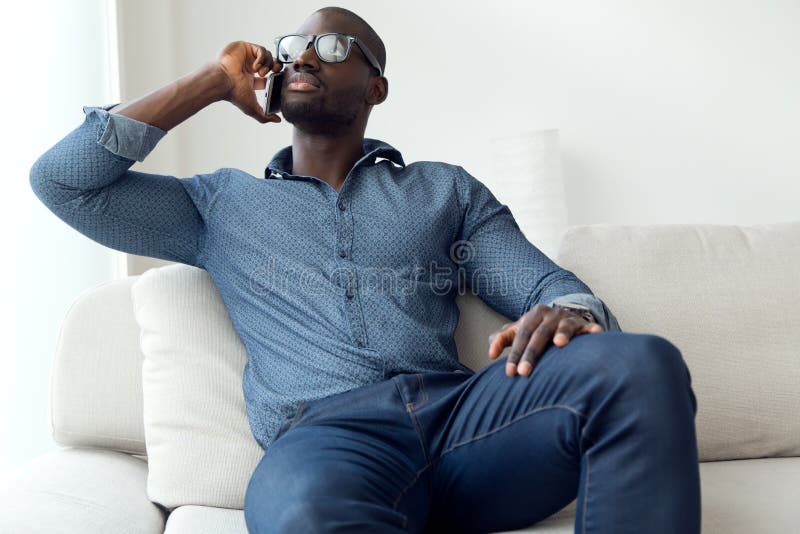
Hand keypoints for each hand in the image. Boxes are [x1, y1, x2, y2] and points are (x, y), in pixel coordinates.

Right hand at [216, 40, 281, 123]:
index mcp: (250, 79)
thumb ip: (265, 117)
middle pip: (270, 64)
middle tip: (275, 72)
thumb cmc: (234, 93)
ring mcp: (247, 57)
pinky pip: (261, 49)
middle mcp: (249, 68)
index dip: (275, 78)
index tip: (276, 80)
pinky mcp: (245, 47)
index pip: (268, 77)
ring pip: (267, 56)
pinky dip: (262, 57)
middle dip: (275, 68)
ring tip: (260, 72)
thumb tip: (278, 121)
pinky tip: (256, 65)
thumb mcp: (253, 108)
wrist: (223, 80)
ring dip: (267, 64)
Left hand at [487, 304, 602, 376]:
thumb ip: (502, 339)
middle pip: (540, 334)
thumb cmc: (535, 329)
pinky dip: (592, 330)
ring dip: (563, 333)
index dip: (515, 353)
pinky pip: (590, 327)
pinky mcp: (585, 325)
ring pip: (565, 326)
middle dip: (531, 353)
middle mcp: (551, 314)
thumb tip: (491, 353)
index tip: (510, 373)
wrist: (560, 317)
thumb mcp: (518, 330)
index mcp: (533, 315)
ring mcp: (569, 318)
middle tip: (524, 373)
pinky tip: (595, 334)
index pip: (521, 334)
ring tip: (559, 343)